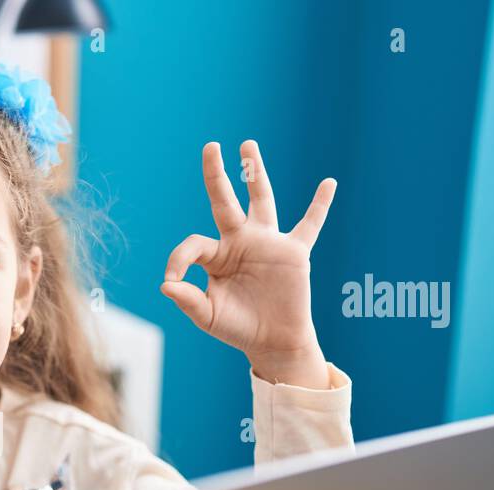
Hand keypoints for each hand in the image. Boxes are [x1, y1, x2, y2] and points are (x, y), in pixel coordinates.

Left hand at [160, 140, 336, 387]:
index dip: (178, 260)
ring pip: (261, 200)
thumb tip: (165, 284)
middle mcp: (239, 242)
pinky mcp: (293, 252)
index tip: (172, 281)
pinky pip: (310, 225)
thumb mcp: (206, 315)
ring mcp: (267, 243)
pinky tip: (328, 183)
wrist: (271, 342)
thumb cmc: (237, 327)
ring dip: (255, 172)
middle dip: (216, 175)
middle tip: (210, 146)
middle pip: (224, 201)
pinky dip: (320, 206)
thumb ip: (187, 299)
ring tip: (247, 145)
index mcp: (215, 256)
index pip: (193, 245)